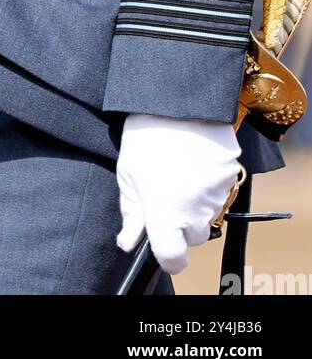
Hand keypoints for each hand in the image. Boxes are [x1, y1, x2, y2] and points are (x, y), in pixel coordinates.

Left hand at [116, 113, 241, 273]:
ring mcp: (217, 193)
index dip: (168, 256)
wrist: (176, 100)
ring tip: (180, 169)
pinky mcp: (232, 175)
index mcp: (165, 213)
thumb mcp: (127, 174)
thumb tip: (129, 242)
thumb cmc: (144, 135)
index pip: (173, 258)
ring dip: (197, 202)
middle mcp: (195, 210)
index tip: (162, 245)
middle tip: (167, 192)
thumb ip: (131, 213)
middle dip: (182, 223)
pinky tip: (195, 160)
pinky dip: (210, 183)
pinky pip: (221, 191)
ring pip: (209, 214)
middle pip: (194, 236)